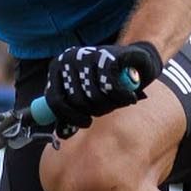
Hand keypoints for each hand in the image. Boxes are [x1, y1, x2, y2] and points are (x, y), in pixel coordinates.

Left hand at [44, 41, 162, 128]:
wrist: (136, 59)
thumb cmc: (107, 80)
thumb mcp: (86, 96)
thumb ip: (73, 112)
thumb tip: (62, 134)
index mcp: (57, 69)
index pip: (54, 101)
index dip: (69, 117)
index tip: (85, 122)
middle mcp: (67, 59)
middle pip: (77, 101)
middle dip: (95, 110)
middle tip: (107, 106)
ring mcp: (86, 55)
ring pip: (94, 96)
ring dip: (111, 104)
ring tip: (119, 98)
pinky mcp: (106, 56)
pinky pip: (111, 88)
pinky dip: (122, 97)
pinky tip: (129, 97)